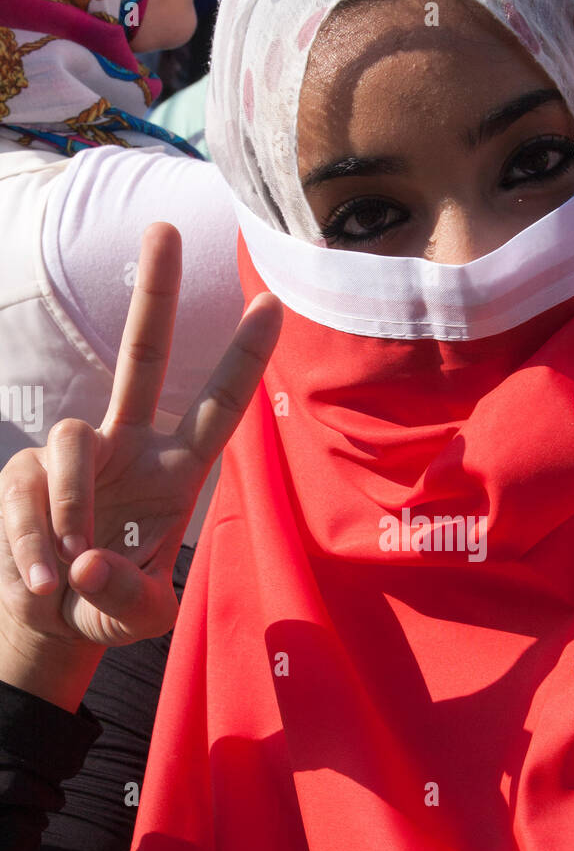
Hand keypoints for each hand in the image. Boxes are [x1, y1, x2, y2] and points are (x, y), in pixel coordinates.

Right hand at [0, 223, 281, 705]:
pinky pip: (26, 488)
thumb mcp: (138, 619)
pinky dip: (33, 542)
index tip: (272, 303)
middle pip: (142, 355)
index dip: (243, 359)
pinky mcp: (23, 471)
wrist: (46, 622)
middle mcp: (129, 447)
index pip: (216, 408)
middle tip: (164, 228)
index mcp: (177, 472)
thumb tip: (86, 562)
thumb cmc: (108, 609)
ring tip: (69, 573)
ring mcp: (76, 455)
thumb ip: (126, 597)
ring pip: (70, 442)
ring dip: (69, 509)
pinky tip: (43, 581)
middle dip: (154, 294)